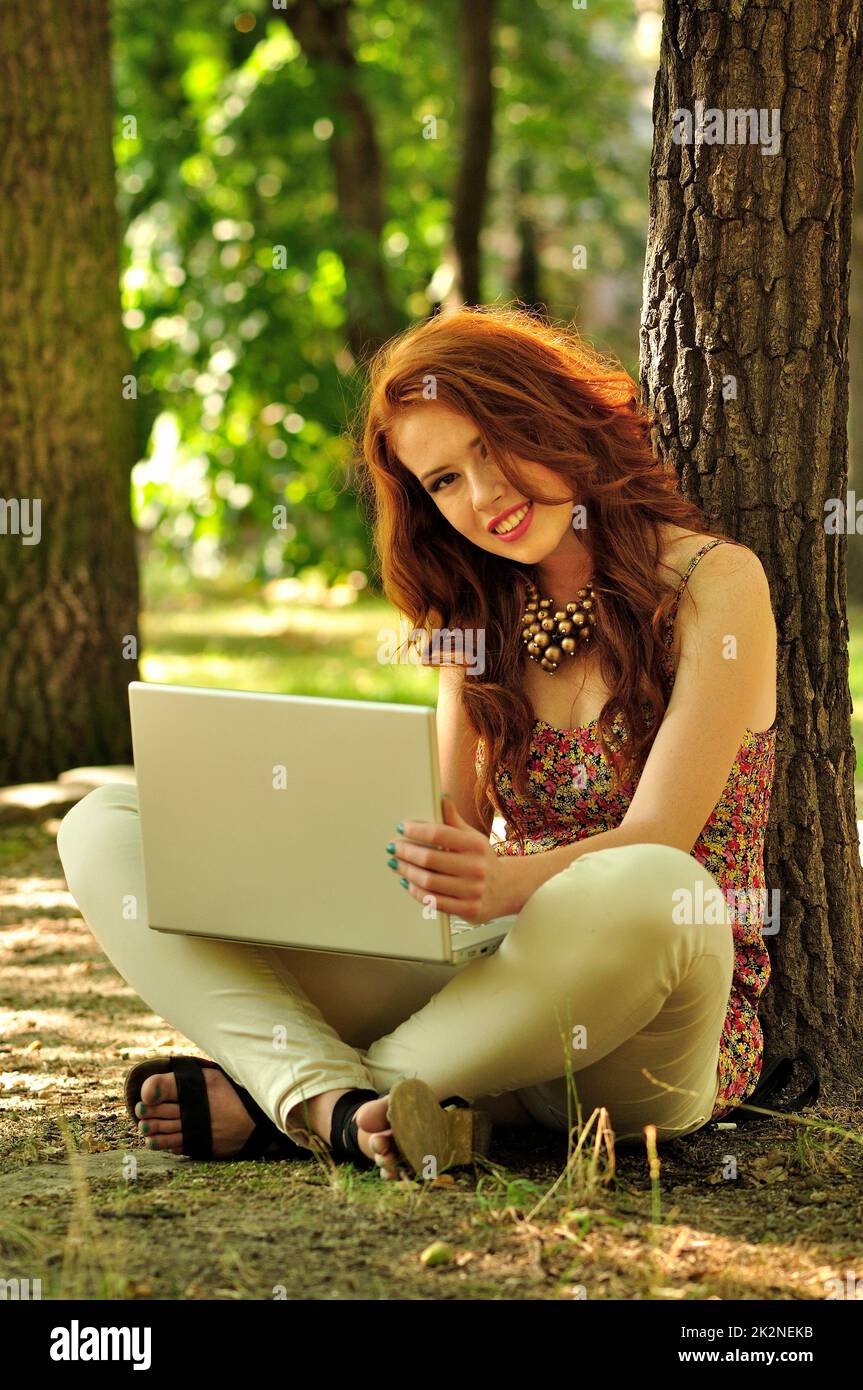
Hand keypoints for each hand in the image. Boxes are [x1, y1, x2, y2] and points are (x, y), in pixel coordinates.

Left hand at [388, 794, 506, 924]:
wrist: (506, 889)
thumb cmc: (482, 860)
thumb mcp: (472, 838)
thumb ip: (454, 820)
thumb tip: (441, 798)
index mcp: (476, 845)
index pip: (439, 834)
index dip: (416, 830)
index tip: (401, 828)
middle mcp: (476, 867)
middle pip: (429, 859)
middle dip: (406, 852)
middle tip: (392, 847)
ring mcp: (472, 890)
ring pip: (428, 881)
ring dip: (407, 872)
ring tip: (396, 864)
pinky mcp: (468, 909)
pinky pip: (434, 901)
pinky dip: (416, 891)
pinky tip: (407, 882)